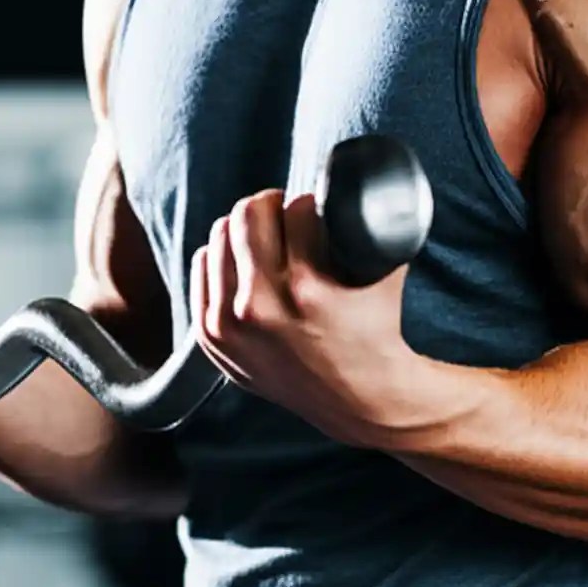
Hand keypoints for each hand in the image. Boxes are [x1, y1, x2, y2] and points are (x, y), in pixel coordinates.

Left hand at [191, 190, 417, 446]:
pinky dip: (221, 255)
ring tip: (264, 234)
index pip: (295, 210)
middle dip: (271, 204)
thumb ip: (376, 227)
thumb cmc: (375, 333)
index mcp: (306, 290)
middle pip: (248, 214)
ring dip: (244, 227)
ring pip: (220, 235)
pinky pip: (203, 266)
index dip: (308, 203)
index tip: (313, 209)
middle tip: (285, 212)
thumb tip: (357, 185)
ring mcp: (229, 326)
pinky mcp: (212, 338)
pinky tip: (240, 259)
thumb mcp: (385, 276)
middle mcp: (260, 309)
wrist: (358, 400)